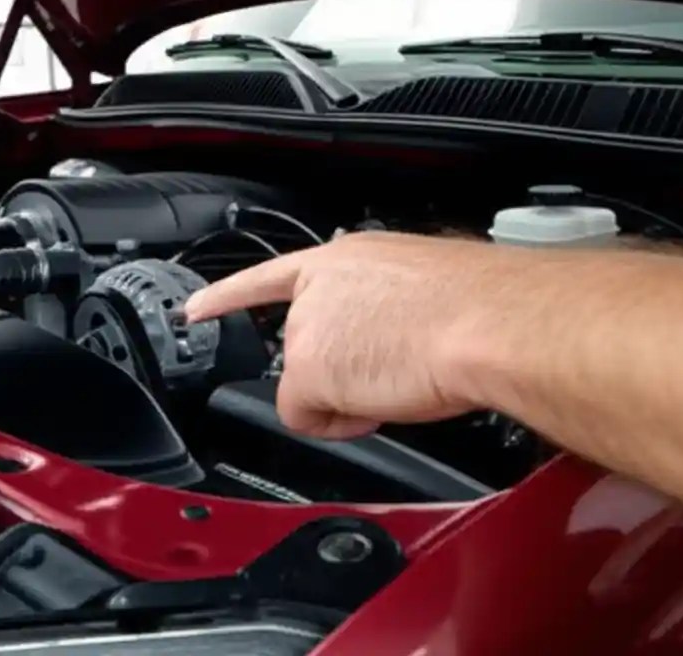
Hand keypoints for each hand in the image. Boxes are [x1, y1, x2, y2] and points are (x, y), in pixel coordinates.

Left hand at [184, 231, 517, 438]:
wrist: (487, 321)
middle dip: (341, 372)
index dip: (228, 296)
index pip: (273, 276)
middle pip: (305, 349)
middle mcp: (318, 286)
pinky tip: (377, 403)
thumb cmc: (478, 306)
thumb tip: (392, 340)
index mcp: (348, 258)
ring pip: (312, 387)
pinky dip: (340, 425)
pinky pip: (308, 419)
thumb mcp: (422, 292)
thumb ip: (384, 308)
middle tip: (396, 368)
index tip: (195, 308)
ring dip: (350, 396)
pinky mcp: (306, 369)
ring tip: (402, 376)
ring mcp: (306, 327)